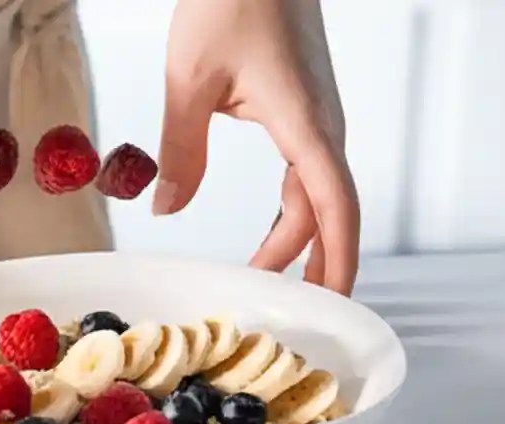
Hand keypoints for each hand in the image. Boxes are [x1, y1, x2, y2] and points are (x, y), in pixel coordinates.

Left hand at [155, 0, 360, 294]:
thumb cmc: (230, 0)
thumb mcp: (190, 79)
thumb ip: (181, 149)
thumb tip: (168, 209)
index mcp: (306, 124)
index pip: (335, 209)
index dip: (336, 262)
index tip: (333, 306)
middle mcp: (323, 126)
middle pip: (326, 213)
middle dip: (312, 266)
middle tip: (286, 311)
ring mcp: (318, 118)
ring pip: (317, 196)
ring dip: (299, 240)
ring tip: (267, 279)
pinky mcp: (304, 110)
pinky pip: (307, 174)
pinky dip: (293, 211)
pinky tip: (272, 231)